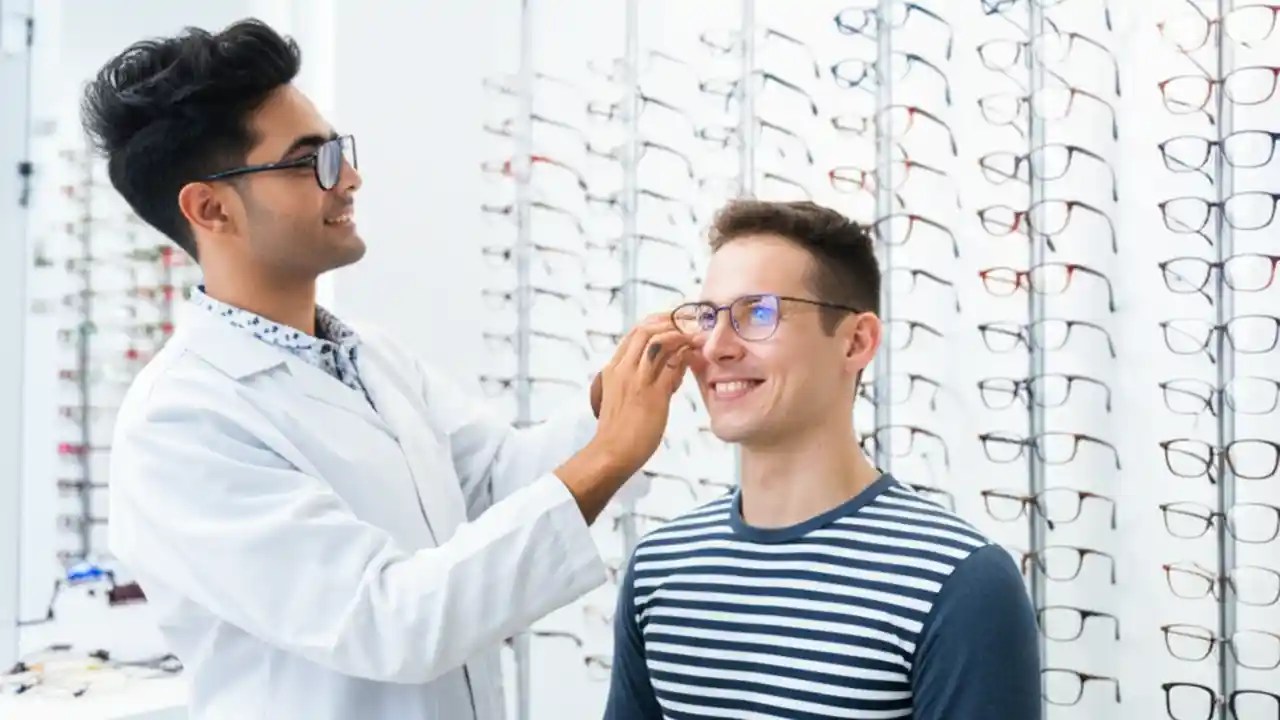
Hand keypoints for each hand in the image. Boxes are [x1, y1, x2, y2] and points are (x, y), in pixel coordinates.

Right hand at [590, 313, 691, 473]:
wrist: (612, 452)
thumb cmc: (619, 430)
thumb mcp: (623, 396)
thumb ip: (644, 378)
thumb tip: (674, 365)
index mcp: (613, 369)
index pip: (633, 334)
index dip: (655, 322)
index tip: (673, 321)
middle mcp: (623, 369)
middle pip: (644, 329)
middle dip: (668, 321)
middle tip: (688, 323)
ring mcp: (637, 380)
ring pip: (657, 341)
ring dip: (679, 334)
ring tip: (695, 336)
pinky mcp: (652, 394)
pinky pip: (671, 365)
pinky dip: (684, 355)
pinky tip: (694, 355)